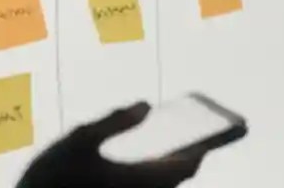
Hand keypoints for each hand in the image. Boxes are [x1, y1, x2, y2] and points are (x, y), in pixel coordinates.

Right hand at [17, 104, 231, 187]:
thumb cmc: (51, 180)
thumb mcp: (77, 141)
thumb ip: (113, 121)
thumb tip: (145, 104)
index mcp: (142, 180)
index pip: (189, 164)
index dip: (209, 145)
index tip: (233, 128)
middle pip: (179, 174)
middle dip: (193, 152)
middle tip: (211, 130)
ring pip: (162, 183)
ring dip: (174, 162)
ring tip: (183, 136)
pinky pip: (147, 186)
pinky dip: (156, 170)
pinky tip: (149, 154)